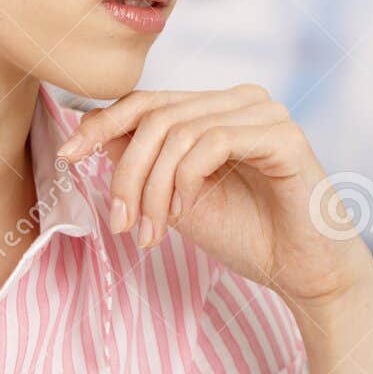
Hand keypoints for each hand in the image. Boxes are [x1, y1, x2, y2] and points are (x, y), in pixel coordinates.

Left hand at [53, 86, 372, 306]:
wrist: (305, 273)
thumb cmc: (249, 236)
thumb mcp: (178, 199)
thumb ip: (146, 166)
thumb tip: (91, 134)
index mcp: (219, 108)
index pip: (148, 101)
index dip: (100, 124)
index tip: (66, 159)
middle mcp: (243, 100)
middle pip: (156, 115)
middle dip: (126, 172)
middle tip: (119, 223)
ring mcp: (266, 114)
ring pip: (179, 131)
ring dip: (151, 188)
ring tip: (150, 232)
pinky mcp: (284, 137)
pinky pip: (212, 142)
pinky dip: (185, 179)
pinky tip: (184, 211)